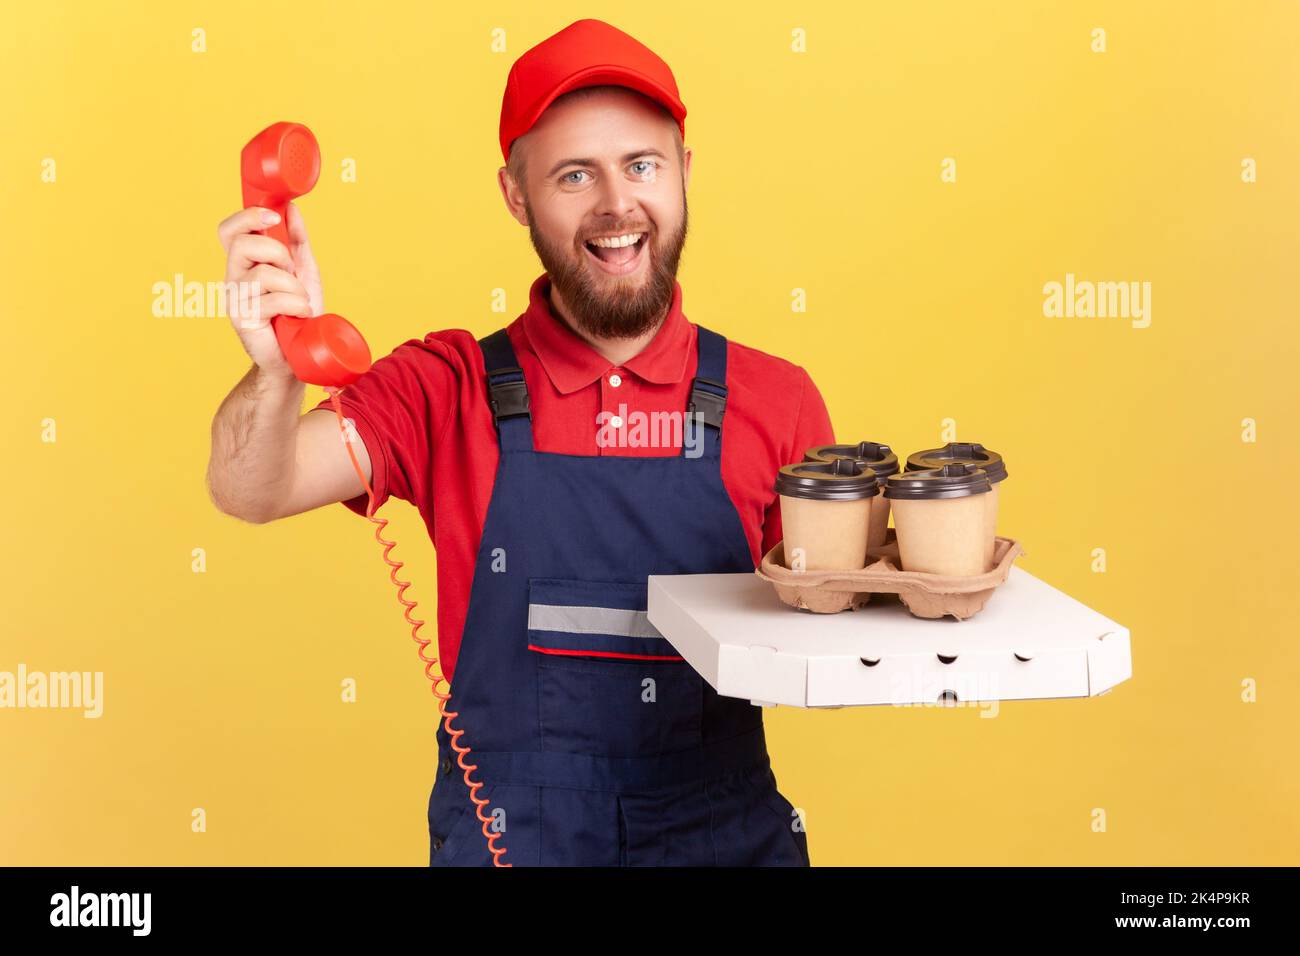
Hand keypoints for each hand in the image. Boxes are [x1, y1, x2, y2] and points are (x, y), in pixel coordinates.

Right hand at [217, 203, 324, 378]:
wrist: (299, 355)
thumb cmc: (298, 314)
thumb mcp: (303, 271)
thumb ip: (296, 240)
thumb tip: (291, 208)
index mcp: (244, 264)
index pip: (229, 231)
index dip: (247, 217)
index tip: (274, 218)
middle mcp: (233, 278)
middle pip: (242, 244)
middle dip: (277, 252)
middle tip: (292, 272)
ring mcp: (235, 300)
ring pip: (263, 274)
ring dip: (293, 287)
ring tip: (300, 302)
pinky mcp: (243, 320)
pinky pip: (273, 300)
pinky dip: (296, 305)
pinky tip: (300, 315)